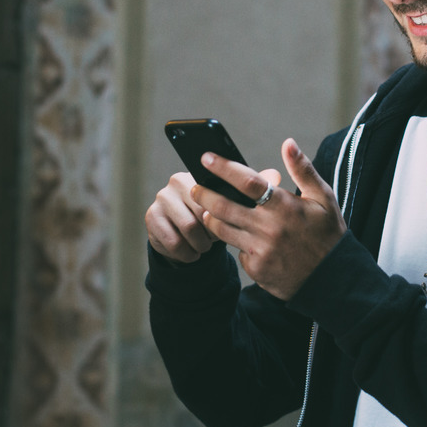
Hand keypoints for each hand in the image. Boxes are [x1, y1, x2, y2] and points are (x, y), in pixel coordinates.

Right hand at [146, 168, 281, 262]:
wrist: (183, 237)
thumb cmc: (213, 215)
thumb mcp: (232, 202)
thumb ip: (254, 187)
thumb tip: (275, 176)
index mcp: (198, 173)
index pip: (215, 189)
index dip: (225, 212)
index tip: (231, 223)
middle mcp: (176, 181)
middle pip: (203, 210)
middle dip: (212, 230)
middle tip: (217, 239)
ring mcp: (161, 199)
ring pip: (189, 228)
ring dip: (200, 243)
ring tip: (205, 245)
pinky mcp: (151, 218)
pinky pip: (174, 242)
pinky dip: (187, 253)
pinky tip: (192, 253)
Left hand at [194, 138, 346, 299]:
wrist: (334, 279)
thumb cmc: (328, 234)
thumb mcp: (323, 198)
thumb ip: (303, 169)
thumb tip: (288, 143)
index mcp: (284, 206)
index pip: (247, 181)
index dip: (223, 167)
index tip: (206, 158)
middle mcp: (269, 228)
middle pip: (223, 207)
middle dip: (203, 195)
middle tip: (194, 188)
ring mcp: (261, 250)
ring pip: (222, 231)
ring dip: (211, 219)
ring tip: (208, 211)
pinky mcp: (257, 269)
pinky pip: (238, 253)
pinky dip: (238, 244)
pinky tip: (244, 241)